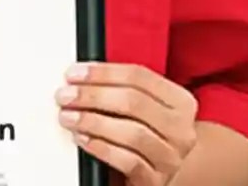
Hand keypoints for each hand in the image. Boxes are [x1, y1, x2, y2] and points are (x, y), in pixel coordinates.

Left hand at [55, 62, 197, 185]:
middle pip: (134, 102)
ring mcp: (171, 157)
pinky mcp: (155, 181)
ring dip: (93, 122)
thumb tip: (82, 76)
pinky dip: (102, 148)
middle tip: (66, 96)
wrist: (159, 172)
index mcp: (180, 102)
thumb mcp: (143, 109)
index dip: (103, 73)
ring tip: (68, 117)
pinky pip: (128, 162)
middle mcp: (181, 129)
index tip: (75, 73)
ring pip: (132, 133)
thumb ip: (120, 90)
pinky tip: (83, 139)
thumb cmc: (145, 133)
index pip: (140, 77)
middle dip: (93, 96)